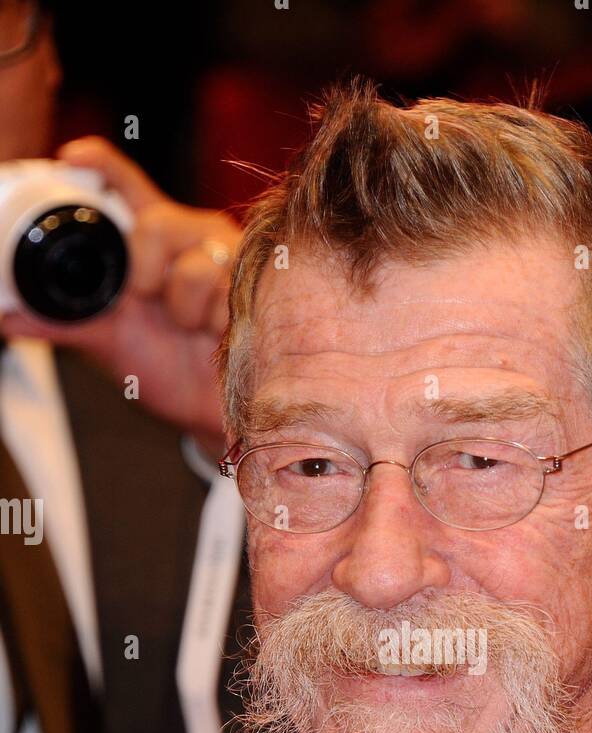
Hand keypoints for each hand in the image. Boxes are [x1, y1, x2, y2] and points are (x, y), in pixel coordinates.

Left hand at [0, 137, 240, 449]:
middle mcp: (193, 237)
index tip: (73, 157)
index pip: (127, 185)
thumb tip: (4, 318)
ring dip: (184, 311)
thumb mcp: (108, 341)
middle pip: (158, 221)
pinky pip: (226, 293)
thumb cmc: (168, 369)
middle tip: (151, 303)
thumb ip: (61, 323)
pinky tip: (221, 334)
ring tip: (193, 330)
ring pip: (195, 265)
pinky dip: (215, 324)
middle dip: (145, 271)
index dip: (102, 165)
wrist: (212, 411)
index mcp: (153, 241)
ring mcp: (229, 257)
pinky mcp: (260, 284)